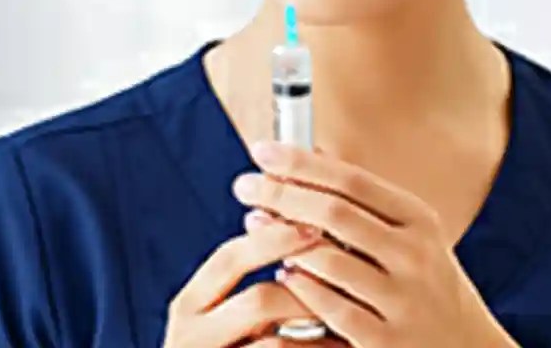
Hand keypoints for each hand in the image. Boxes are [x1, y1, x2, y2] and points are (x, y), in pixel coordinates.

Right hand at [162, 217, 349, 346]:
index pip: (232, 258)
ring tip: (359, 313)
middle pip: (260, 301)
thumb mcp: (231, 315)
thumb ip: (253, 277)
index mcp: (191, 304)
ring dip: (323, 329)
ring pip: (279, 345)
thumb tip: (303, 215)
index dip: (276, 239)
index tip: (320, 224)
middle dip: (312, 287)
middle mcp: (191, 337)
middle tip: (353, 271)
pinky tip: (346, 346)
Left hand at [232, 142, 519, 347]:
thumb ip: (366, 206)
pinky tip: (281, 273)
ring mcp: (402, 301)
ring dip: (280, 240)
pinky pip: (327, 307)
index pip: (352, 180)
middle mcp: (415, 256)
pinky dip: (299, 286)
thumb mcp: (411, 239)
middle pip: (333, 214)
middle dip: (280, 194)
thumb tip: (308, 160)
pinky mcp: (384, 341)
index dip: (302, 162)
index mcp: (419, 221)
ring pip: (325, 260)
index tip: (263, 150)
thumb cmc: (425, 286)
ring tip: (254, 224)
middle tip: (244, 185)